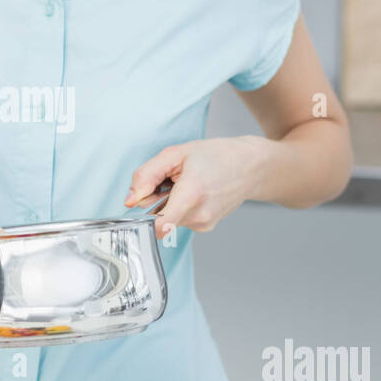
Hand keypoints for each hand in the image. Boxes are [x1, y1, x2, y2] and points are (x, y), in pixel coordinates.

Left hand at [124, 136, 265, 237]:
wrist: (250, 166)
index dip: (143, 220)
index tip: (141, 210)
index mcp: (192, 193)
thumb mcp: (176, 154)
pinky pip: (181, 220)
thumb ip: (147, 175)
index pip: (161, 226)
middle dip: (156, 201)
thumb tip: (129, 200)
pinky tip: (195, 193)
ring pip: (169, 219)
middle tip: (171, 182)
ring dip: (169, 204)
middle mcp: (199, 214)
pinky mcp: (206, 226)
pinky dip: (181, 208)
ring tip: (187, 185)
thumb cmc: (216, 156)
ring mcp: (204, 223)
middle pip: (159, 218)